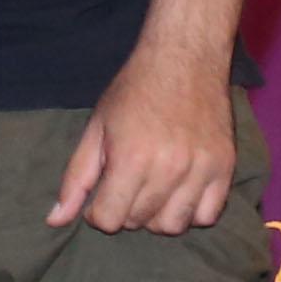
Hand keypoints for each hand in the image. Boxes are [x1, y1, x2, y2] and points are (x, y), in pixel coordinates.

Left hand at [51, 40, 239, 236]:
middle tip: (126, 184)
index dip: (97, 213)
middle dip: (125, 210)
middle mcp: (168, 169)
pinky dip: (191, 212)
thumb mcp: (97, 129)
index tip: (100, 196)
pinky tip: (179, 191)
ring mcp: (200, 169)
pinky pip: (207, 215)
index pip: (109, 220)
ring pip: (173, 225)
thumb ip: (76, 178)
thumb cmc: (135, 90)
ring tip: (152, 191)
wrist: (185, 57)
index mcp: (131, 159)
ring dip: (156, 215)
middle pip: (139, 222)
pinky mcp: (224, 167)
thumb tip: (55, 221)